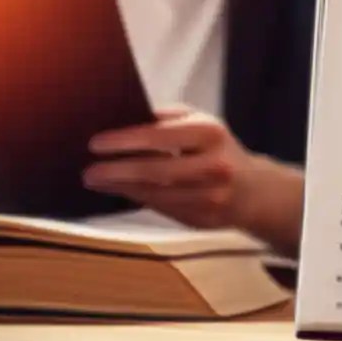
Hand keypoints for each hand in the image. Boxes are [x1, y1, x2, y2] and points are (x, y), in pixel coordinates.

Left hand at [82, 106, 304, 256]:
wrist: (253, 190)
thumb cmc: (216, 148)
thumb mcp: (200, 122)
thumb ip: (166, 120)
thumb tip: (122, 121)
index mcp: (210, 134)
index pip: (160, 136)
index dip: (125, 141)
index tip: (95, 143)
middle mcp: (214, 166)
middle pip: (155, 171)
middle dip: (116, 171)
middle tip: (88, 171)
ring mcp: (211, 196)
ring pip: (156, 194)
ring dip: (121, 188)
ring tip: (96, 180)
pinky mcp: (204, 220)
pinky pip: (162, 209)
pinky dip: (137, 199)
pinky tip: (119, 191)